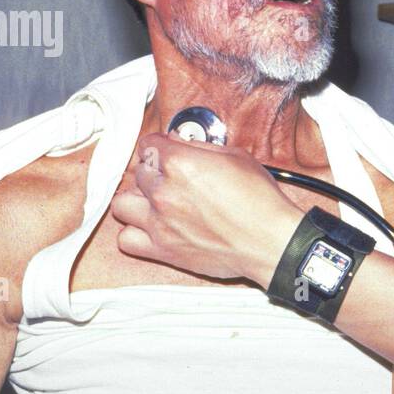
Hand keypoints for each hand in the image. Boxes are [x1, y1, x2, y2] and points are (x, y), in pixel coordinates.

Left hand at [110, 132, 303, 286]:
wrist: (271, 242)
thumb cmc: (260, 201)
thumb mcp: (236, 157)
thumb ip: (199, 148)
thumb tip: (178, 143)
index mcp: (180, 163)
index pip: (147, 143)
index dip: (159, 146)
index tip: (167, 152)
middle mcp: (164, 191)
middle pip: (137, 172)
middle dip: (153, 171)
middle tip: (170, 178)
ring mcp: (160, 223)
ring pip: (122, 204)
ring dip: (137, 200)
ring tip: (155, 202)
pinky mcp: (163, 250)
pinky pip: (126, 240)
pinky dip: (135, 233)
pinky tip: (153, 228)